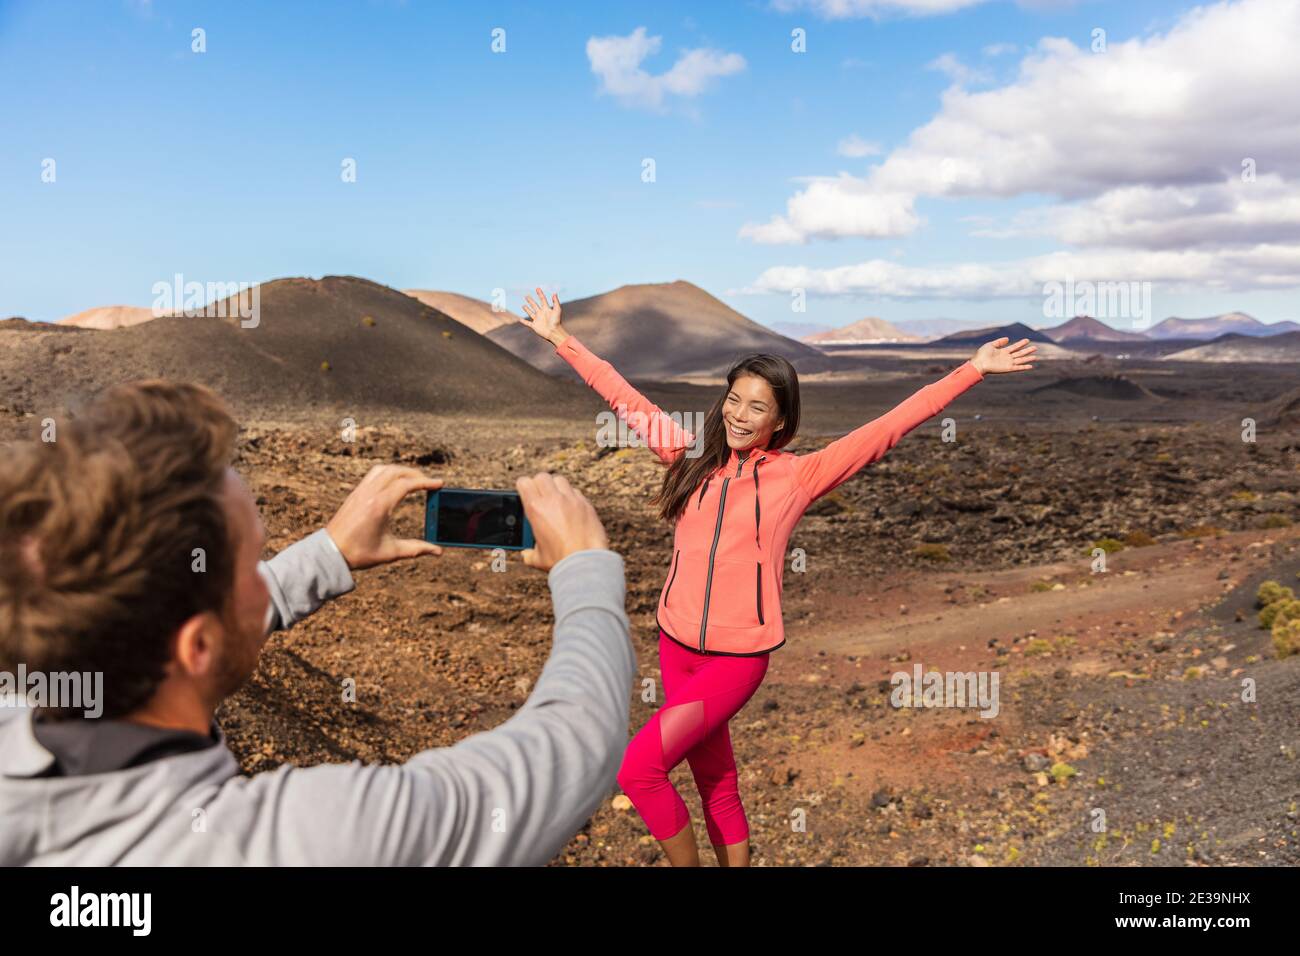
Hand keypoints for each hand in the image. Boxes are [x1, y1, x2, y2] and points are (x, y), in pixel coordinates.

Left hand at [326, 465, 443, 569]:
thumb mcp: (390, 552)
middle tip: (429, 483)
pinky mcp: (355, 494)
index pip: (407, 484)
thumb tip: (437, 551)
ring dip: (401, 471)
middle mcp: (369, 494)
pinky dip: (388, 473)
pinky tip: (394, 482)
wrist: (331, 552)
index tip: (438, 484)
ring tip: (413, 480)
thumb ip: (416, 549)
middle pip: (397, 472)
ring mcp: (361, 491)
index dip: (426, 482)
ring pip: (384, 469)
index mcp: (379, 506)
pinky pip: (374, 474)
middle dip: (416, 475)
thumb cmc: (359, 553)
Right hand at [515, 472, 607, 571]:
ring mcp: (572, 499)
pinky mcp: (586, 504)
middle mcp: (553, 500)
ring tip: (555, 500)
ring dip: (556, 487)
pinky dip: (571, 497)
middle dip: (539, 484)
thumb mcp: (538, 558)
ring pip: (560, 480)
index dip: (522, 486)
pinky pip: (576, 492)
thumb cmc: (561, 560)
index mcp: (536, 509)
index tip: (524, 492)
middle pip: (542, 477)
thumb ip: (529, 553)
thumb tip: (526, 554)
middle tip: (539, 495)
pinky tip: (571, 509)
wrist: (586, 562)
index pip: (524, 482)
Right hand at [519, 287, 568, 345]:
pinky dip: (523, 321)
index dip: (540, 294)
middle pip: (534, 305)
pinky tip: (520, 319)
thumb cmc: (556, 321)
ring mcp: (537, 319)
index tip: (537, 288)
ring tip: (523, 305)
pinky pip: (528, 323)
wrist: (554, 332)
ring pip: (531, 313)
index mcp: (546, 309)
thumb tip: (554, 293)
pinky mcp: (534, 326)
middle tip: (526, 296)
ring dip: (527, 309)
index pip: (542, 300)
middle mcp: (541, 313)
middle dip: (530, 300)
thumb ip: (556, 302)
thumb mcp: (557, 310)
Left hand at [971, 337, 1036, 374]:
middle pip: (1020, 353)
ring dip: (1028, 358)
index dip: (1021, 343)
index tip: (1027, 340)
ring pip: (1020, 360)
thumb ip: (999, 342)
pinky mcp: (1008, 368)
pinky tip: (1031, 366)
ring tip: (1036, 356)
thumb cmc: (982, 354)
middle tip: (1035, 347)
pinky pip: (1018, 368)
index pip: (1014, 347)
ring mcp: (1008, 363)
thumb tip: (1008, 338)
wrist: (979, 363)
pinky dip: (1024, 367)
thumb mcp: (991, 345)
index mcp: (1003, 351)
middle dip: (1027, 350)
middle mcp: (1007, 357)